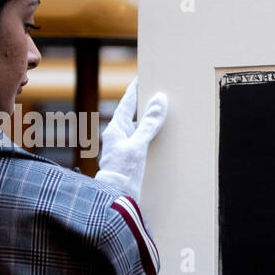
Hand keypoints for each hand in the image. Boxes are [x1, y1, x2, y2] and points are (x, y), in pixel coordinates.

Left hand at [94, 78, 167, 198]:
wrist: (116, 196)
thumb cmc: (123, 170)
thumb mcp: (138, 144)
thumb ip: (149, 123)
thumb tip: (159, 100)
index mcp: (115, 129)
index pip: (126, 104)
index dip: (134, 91)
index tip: (140, 78)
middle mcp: (116, 136)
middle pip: (132, 116)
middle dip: (143, 106)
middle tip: (154, 94)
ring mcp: (122, 148)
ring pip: (136, 130)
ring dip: (147, 123)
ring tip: (160, 116)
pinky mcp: (128, 159)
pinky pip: (140, 142)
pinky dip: (148, 137)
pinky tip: (157, 139)